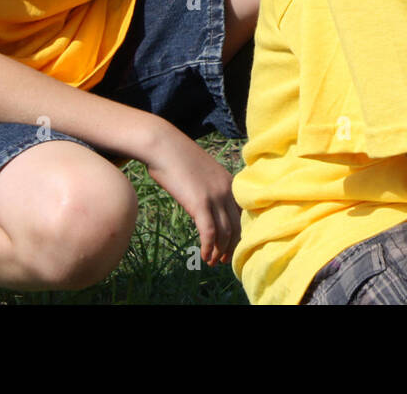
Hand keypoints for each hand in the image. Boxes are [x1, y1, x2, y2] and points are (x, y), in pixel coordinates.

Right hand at [141, 124, 240, 264]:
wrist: (163, 145)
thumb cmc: (177, 158)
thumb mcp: (201, 173)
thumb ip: (209, 188)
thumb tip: (207, 205)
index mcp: (230, 182)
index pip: (243, 214)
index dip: (239, 233)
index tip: (233, 246)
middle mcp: (227, 190)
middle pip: (237, 226)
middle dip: (232, 246)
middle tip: (224, 260)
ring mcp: (215, 196)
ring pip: (225, 232)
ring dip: (220, 251)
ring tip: (213, 262)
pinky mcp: (199, 202)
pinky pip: (209, 232)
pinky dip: (209, 247)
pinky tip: (204, 256)